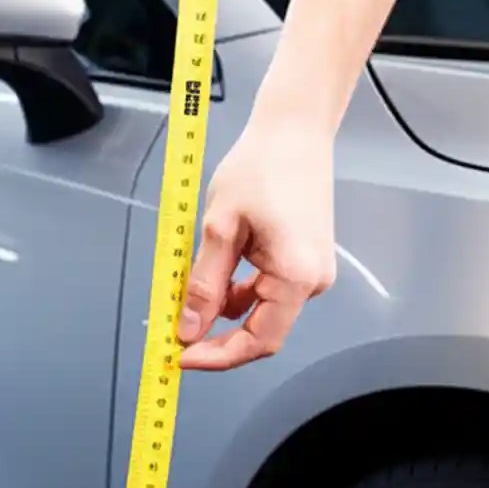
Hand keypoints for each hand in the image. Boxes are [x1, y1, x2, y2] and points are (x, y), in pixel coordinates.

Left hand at [177, 123, 336, 370]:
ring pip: (261, 310)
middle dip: (216, 337)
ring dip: (223, 309)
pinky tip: (214, 274)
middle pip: (261, 331)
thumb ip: (205, 284)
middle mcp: (313, 280)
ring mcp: (312, 271)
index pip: (258, 341)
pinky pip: (268, 291)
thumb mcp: (219, 228)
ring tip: (188, 290)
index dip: (217, 356)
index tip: (181, 356)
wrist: (294, 131)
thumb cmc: (261, 167)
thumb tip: (190, 328)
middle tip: (175, 334)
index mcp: (296, 276)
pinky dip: (238, 291)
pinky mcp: (304, 260)